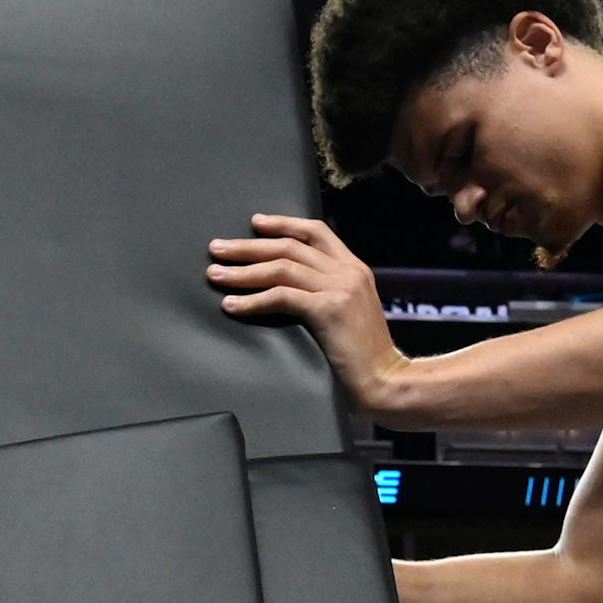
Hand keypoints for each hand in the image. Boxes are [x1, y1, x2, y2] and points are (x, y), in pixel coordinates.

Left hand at [209, 215, 405, 409]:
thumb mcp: (353, 312)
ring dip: (242, 272)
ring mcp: (339, 288)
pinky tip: (232, 305)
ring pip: (281, 269)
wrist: (387, 379)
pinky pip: (281, 297)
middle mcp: (348, 272)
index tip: (255, 223)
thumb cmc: (366, 355)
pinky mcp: (329, 310)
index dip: (282, 224)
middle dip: (248, 246)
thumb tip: (296, 288)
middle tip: (217, 248)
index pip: (315, 232)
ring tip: (215, 275)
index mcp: (354, 268)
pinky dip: (252, 301)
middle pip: (289, 246)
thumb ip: (332, 293)